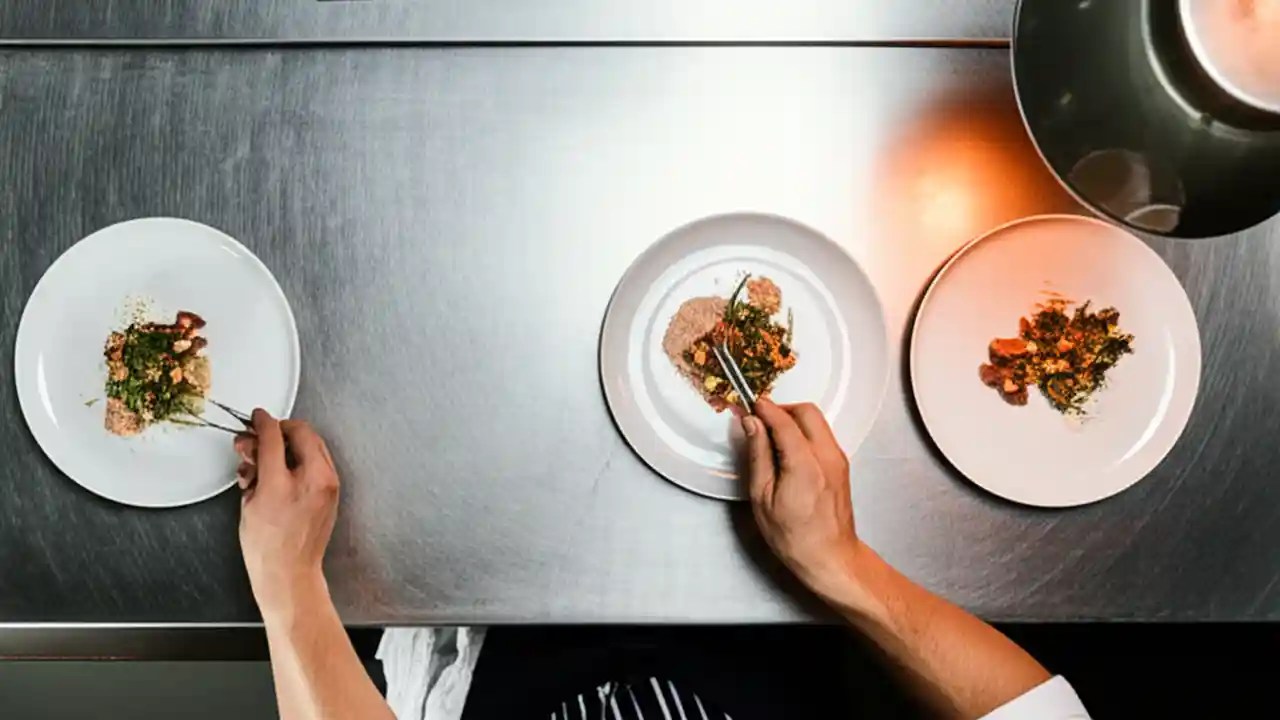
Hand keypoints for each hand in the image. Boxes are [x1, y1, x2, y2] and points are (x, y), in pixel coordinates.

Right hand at [234, 409, 339, 621]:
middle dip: (276, 433)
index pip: (277, 436)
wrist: (289, 574)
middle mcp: (319, 478)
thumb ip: (255, 465)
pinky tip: (278, 477)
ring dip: (287, 446)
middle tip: (254, 443)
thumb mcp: (252, 499)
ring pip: (310, 446)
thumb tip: (254, 442)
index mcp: (295, 479)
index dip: (262, 423)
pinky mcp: (332, 493)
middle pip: (301, 434)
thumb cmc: (268, 546)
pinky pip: (316, 463)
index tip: (256, 418)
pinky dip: (298, 461)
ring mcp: (330, 485)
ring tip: (263, 466)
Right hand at [742, 399, 860, 597]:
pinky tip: (788, 448)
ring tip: (771, 436)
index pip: (784, 421)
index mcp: (804, 465)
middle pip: (806, 411)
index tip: (750, 406)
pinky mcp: (841, 465)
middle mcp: (827, 456)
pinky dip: (804, 432)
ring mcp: (838, 459)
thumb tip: (752, 424)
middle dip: (782, 409)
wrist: (830, 557)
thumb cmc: (793, 536)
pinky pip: (823, 435)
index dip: (764, 409)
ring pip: (817, 421)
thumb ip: (758, 455)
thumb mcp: (762, 498)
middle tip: (760, 419)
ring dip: (794, 419)